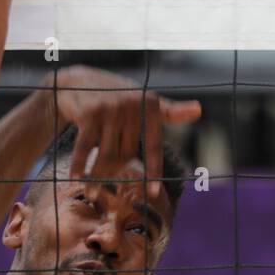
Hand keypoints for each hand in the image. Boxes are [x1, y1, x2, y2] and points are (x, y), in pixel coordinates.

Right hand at [50, 68, 201, 199]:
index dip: (153, 171)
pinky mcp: (90, 113)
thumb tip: (199, 109)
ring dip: (96, 177)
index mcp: (150, 105)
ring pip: (106, 154)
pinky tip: (75, 177)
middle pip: (125, 154)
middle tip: (101, 188)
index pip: (153, 146)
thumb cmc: (117, 96)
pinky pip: (85, 146)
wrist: (79, 81)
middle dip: (113, 172)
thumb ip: (169, 111)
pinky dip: (80, 163)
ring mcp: (111, 109)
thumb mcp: (144, 101)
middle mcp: (133, 106)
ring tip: (90, 193)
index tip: (153, 193)